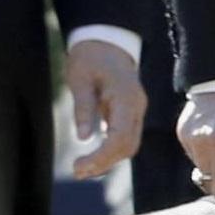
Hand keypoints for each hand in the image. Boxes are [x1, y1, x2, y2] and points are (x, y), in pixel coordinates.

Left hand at [63, 38, 146, 179]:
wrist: (106, 43)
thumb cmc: (90, 58)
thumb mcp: (80, 80)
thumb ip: (84, 108)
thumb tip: (84, 138)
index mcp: (127, 99)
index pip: (120, 137)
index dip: (101, 156)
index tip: (78, 166)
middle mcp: (137, 107)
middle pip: (128, 146)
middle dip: (105, 163)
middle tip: (77, 171)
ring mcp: (136, 111)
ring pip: (130, 145)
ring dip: (108, 161)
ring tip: (81, 169)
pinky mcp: (130, 114)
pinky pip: (125, 138)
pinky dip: (110, 152)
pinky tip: (93, 158)